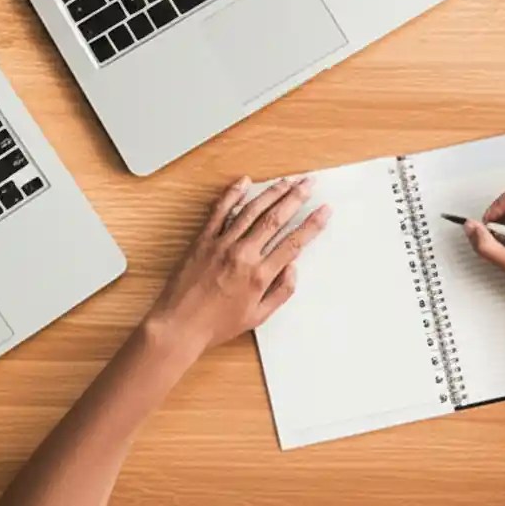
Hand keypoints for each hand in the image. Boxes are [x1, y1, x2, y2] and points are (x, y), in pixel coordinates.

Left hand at [145, 176, 330, 355]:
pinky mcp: (203, 239)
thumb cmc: (217, 324)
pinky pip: (220, 211)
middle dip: (295, 198)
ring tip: (287, 181)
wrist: (179, 324)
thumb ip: (281, 292)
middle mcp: (243, 254)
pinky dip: (233, 194)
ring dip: (272, 192)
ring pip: (252, 210)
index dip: (312, 224)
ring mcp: (222, 244)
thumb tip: (293, 268)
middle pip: (276, 218)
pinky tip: (245, 182)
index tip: (324, 210)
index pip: (293, 243)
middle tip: (309, 183)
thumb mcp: (257, 316)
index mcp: (260, 275)